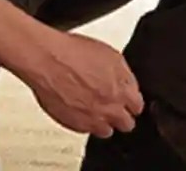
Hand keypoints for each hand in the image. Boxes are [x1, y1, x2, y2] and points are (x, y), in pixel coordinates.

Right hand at [16, 30, 144, 137]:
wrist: (47, 60)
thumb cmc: (73, 53)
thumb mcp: (110, 55)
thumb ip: (124, 75)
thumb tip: (128, 84)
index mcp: (122, 90)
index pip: (138, 106)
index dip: (132, 102)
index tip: (128, 101)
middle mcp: (109, 108)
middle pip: (126, 124)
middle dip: (122, 116)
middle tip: (114, 107)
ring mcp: (92, 119)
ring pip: (106, 131)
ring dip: (104, 122)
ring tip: (95, 110)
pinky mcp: (74, 125)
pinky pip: (85, 130)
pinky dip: (85, 123)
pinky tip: (79, 109)